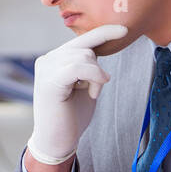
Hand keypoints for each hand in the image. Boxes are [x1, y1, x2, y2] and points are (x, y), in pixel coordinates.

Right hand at [28, 23, 128, 163]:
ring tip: (90, 94)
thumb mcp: (85, 86)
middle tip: (94, 91)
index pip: (82, 39)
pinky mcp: (49, 81)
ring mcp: (46, 69)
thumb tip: (98, 52)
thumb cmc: (71, 117)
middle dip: (97, 68)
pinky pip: (78, 67)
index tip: (124, 29)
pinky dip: (93, 76)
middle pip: (84, 47)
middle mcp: (47, 60)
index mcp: (55, 59)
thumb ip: (89, 68)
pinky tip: (94, 91)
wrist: (57, 142)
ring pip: (84, 56)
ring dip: (95, 77)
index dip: (104, 32)